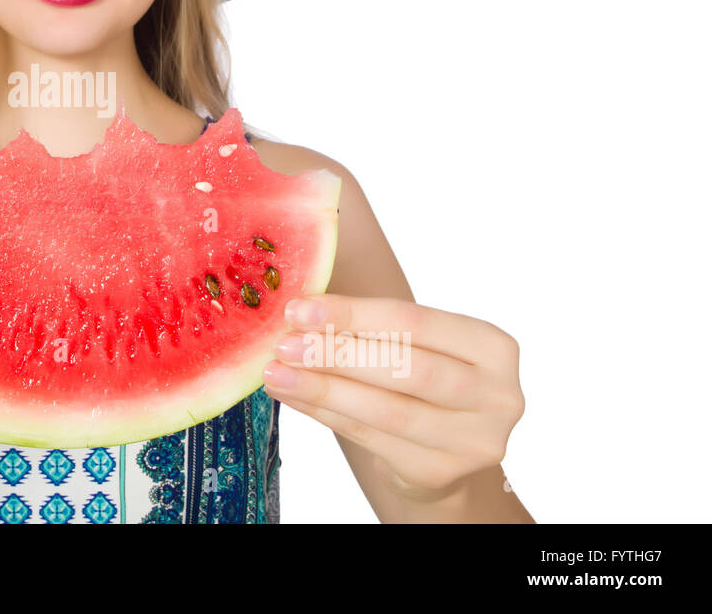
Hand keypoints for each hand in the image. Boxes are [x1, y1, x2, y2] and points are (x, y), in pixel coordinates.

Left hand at [261, 293, 525, 502]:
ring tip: (277, 373)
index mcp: (494, 347)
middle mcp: (497, 395)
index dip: (354, 314)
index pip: (416, 322)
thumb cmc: (420, 379)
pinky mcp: (441, 471)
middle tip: (285, 344)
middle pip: (407, 368)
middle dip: (338, 353)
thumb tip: (302, 304)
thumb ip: (373, 323)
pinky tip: (294, 397)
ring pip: (387, 409)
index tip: (300, 309)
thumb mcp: (416, 345)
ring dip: (323, 388)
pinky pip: (371, 437)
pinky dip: (325, 413)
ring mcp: (474, 440)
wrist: (441, 449)